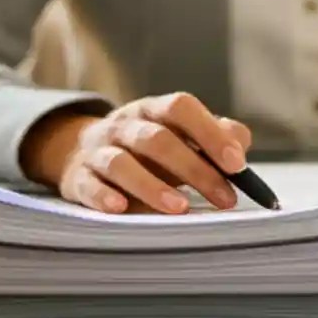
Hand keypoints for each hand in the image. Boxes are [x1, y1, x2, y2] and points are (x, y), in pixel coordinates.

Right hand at [20, 93, 252, 213]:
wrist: (87, 156)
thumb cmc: (150, 151)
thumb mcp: (182, 137)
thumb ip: (216, 137)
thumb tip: (240, 145)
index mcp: (153, 110)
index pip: (181, 108)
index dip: (210, 134)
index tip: (237, 165)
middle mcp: (124, 125)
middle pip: (156, 139)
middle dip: (193, 169)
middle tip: (224, 199)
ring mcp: (98, 150)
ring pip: (121, 162)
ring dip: (151, 185)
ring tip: (180, 208)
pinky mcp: (77, 177)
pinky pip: (88, 185)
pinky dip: (103, 196)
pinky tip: (121, 209)